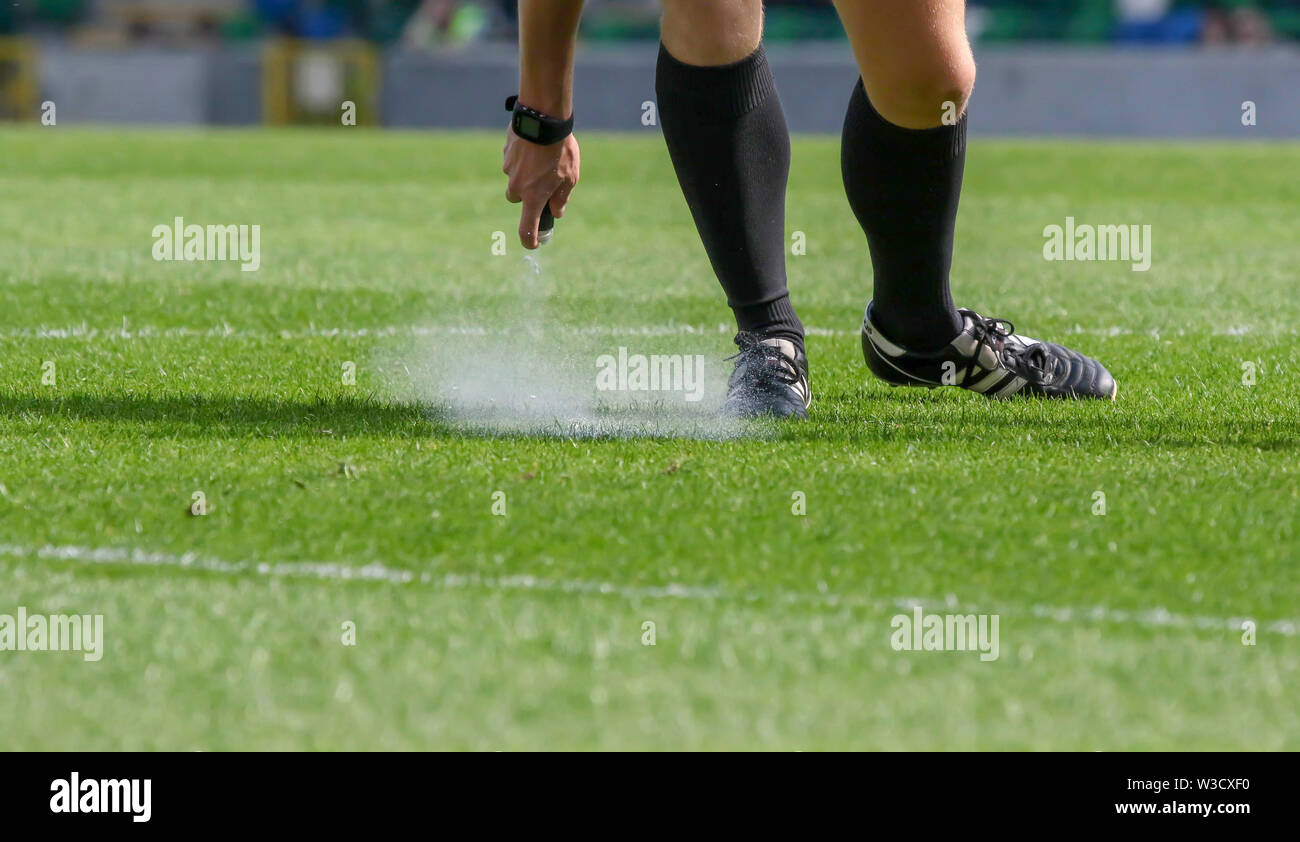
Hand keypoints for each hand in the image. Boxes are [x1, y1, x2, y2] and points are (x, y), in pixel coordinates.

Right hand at [503, 127, 579, 248]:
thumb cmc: (561, 151)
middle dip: (527, 193)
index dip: (529, 240)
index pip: (526, 229)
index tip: (533, 244)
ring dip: (525, 173)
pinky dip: (521, 157)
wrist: (544, 120)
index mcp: (533, 197)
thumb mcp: (570, 178)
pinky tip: (534, 145)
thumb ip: (561, 199)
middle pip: (517, 198)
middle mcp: (517, 186)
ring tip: (542, 157)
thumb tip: (556, 213)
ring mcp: (508, 169)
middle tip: (543, 181)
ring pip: (514, 177)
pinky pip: (513, 160)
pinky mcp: (505, 152)